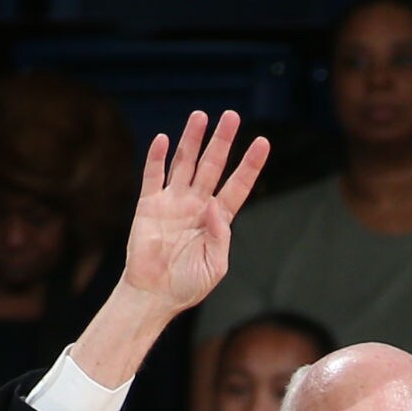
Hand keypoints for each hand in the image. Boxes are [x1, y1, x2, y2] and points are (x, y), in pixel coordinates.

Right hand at [114, 110, 268, 316]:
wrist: (153, 295)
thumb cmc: (187, 285)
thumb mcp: (215, 266)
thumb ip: (219, 236)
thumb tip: (213, 204)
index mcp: (217, 219)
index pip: (238, 185)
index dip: (250, 164)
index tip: (262, 142)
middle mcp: (196, 204)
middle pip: (212, 165)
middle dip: (221, 140)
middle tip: (231, 115)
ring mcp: (172, 202)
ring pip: (184, 163)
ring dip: (192, 139)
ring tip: (200, 115)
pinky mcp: (148, 206)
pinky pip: (153, 176)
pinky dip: (157, 158)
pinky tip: (164, 139)